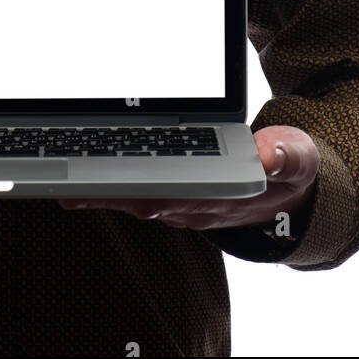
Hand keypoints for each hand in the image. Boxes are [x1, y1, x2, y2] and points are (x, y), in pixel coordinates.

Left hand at [58, 125, 317, 232]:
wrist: (288, 188)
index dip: (147, 192)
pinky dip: (107, 186)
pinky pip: (133, 192)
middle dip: (106, 195)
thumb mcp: (298, 159)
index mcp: (221, 194)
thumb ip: (288, 156)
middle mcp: (193, 204)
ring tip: (60, 186)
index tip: (118, 188)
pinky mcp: (169, 194)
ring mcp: (179, 203)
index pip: (178, 195)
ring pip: (132, 198)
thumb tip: (272, 153)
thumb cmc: (288, 170)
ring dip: (98, 193)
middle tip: (67, 188)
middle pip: (142, 200)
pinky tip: (80, 181)